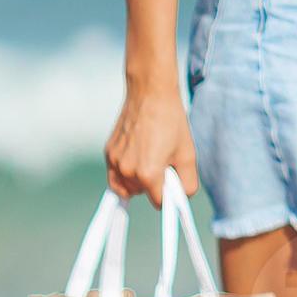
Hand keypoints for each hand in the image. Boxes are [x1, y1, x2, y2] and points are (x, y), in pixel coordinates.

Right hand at [105, 80, 197, 200]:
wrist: (150, 94)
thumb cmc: (171, 122)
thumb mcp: (188, 155)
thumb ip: (187, 184)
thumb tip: (181, 199)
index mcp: (148, 173)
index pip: (159, 203)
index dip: (168, 194)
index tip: (172, 181)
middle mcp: (127, 170)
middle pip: (142, 194)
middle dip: (153, 184)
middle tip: (162, 161)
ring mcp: (114, 162)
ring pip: (127, 187)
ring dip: (138, 180)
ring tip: (149, 156)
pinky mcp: (108, 152)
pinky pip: (115, 175)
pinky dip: (125, 172)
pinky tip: (137, 155)